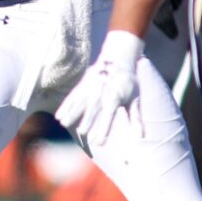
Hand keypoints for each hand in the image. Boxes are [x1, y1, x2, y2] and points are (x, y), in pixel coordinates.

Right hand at [54, 30, 142, 148]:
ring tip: (64, 124)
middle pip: (93, 109)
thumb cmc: (128, 82)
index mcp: (115, 96)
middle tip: (83, 134)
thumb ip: (136, 119)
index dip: (104, 129)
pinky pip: (73, 97)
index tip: (99, 142)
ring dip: (72, 113)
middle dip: (87, 121)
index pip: (109, 115)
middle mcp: (101, 92)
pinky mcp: (83, 85)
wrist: (118, 58)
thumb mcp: (135, 99)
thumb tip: (142, 137)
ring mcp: (90, 87)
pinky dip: (66, 106)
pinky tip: (59, 117)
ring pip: (80, 102)